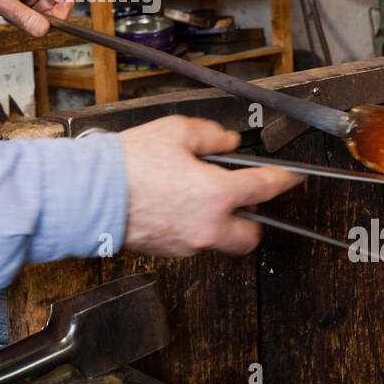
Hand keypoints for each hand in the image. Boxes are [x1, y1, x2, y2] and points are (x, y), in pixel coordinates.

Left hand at [0, 0, 72, 35]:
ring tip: (10, 14)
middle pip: (54, 8)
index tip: (52, 27)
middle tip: (24, 22)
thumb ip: (24, 17)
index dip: (63, 13)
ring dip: (28, 19)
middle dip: (41, 19)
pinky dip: (20, 19)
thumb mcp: (2, 1)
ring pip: (41, 14)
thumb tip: (44, 31)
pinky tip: (6, 13)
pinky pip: (29, 14)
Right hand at [118, 116, 303, 256]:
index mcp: (218, 195)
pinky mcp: (169, 252)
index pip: (266, 188)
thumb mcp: (176, 132)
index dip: (285, 180)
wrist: (90, 195)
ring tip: (203, 197)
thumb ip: (211, 136)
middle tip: (244, 195)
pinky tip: (178, 205)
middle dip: (255, 217)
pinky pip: (195, 242)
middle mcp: (209, 226)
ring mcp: (188, 244)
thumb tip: (227, 143)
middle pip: (252, 234)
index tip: (294, 177)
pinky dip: (195, 227)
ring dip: (222, 223)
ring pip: (222, 241)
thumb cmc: (129, 164)